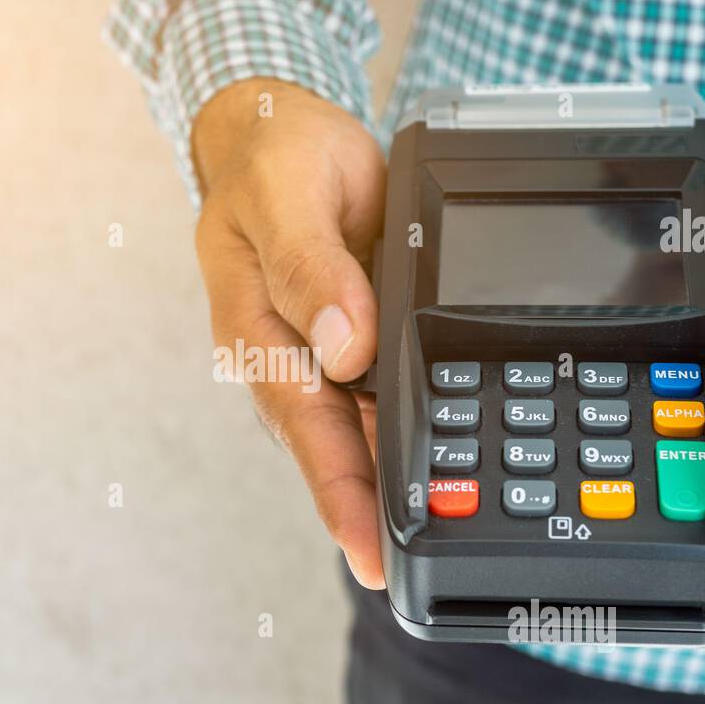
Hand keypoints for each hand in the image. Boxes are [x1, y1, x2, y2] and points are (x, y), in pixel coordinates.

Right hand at [192, 78, 385, 587]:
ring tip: (436, 535)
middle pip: (334, 446)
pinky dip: (413, 426)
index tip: (368, 550)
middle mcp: (290, 355)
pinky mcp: (356, 339)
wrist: (282, 133)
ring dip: (393, 481)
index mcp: (258, 328)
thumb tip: (342, 345)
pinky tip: (447, 456)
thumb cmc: (272, 159)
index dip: (338, 490)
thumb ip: (308, 266)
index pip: (303, 422)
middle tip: (410, 570)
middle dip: (369, 512)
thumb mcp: (286, 193)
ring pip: (361, 430)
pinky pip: (384, 393)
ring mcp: (324, 352)